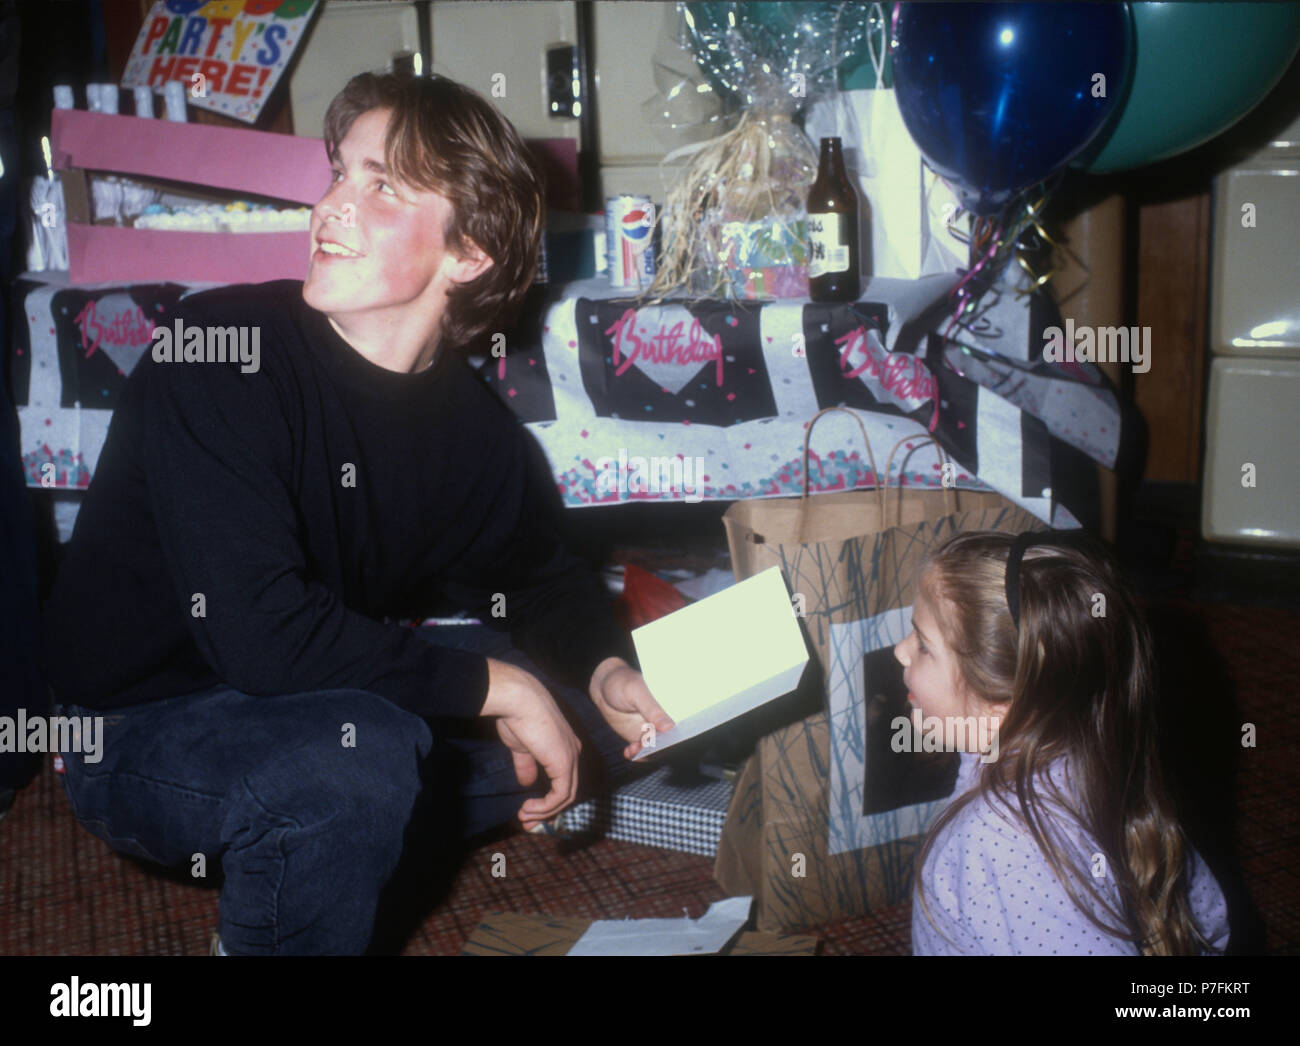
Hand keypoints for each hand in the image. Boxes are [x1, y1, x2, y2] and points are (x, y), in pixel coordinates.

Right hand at [482, 658, 581, 829]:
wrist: (517, 700)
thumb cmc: (517, 716)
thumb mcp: (521, 746)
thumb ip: (526, 765)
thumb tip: (527, 783)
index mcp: (565, 746)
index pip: (563, 779)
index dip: (547, 799)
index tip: (527, 810)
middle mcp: (573, 752)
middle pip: (567, 791)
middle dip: (547, 811)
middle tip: (526, 822)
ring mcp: (571, 757)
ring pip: (566, 796)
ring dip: (544, 811)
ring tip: (524, 817)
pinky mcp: (564, 763)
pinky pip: (561, 794)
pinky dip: (546, 806)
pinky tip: (529, 808)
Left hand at [589, 657, 673, 759]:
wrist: (603, 688)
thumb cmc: (622, 682)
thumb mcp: (635, 692)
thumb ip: (652, 709)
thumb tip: (670, 727)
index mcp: (673, 703)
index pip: (686, 720)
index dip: (682, 731)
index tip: (671, 737)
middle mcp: (667, 718)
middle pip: (673, 738)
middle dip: (663, 746)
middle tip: (648, 744)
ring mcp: (655, 730)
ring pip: (659, 749)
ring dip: (648, 753)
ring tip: (634, 748)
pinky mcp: (642, 738)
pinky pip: (644, 752)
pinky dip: (637, 755)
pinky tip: (628, 751)